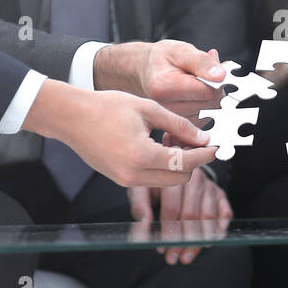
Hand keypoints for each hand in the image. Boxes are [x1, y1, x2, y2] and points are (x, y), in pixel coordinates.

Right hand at [24, 82, 217, 187]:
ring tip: (172, 137)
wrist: (71, 116)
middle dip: (193, 160)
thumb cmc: (106, 107)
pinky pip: (151, 179)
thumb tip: (202, 138)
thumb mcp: (148, 109)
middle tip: (195, 139)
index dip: (204, 154)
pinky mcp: (120, 180)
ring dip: (177, 164)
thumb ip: (178, 124)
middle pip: (179, 178)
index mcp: (142, 155)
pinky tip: (159, 144)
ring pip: (166, 181)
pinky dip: (162, 166)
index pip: (185, 162)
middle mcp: (133, 174)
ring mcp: (125, 180)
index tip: (215, 146)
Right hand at [96, 40, 225, 117]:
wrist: (141, 72)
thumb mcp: (179, 50)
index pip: (207, 91)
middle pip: (210, 105)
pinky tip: (195, 95)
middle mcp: (166, 108)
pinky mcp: (176, 128)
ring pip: (209, 114)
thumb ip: (201, 62)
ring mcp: (171, 120)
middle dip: (215, 89)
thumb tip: (220, 76)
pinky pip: (203, 120)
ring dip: (210, 98)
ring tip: (197, 83)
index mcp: (165, 87)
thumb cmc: (160, 60)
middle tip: (207, 74)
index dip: (217, 80)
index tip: (215, 70)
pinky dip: (205, 107)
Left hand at [125, 168, 233, 264]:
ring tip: (187, 256)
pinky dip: (219, 230)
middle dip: (182, 240)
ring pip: (209, 217)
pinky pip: (225, 213)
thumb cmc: (155, 183)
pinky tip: (208, 243)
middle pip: (191, 214)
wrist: (175, 169)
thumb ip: (140, 206)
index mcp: (174, 175)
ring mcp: (210, 186)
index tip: (161, 248)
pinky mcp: (220, 194)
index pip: (172, 207)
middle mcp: (195, 178)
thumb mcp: (141, 189)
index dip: (167, 230)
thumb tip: (144, 224)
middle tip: (174, 258)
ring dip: (198, 240)